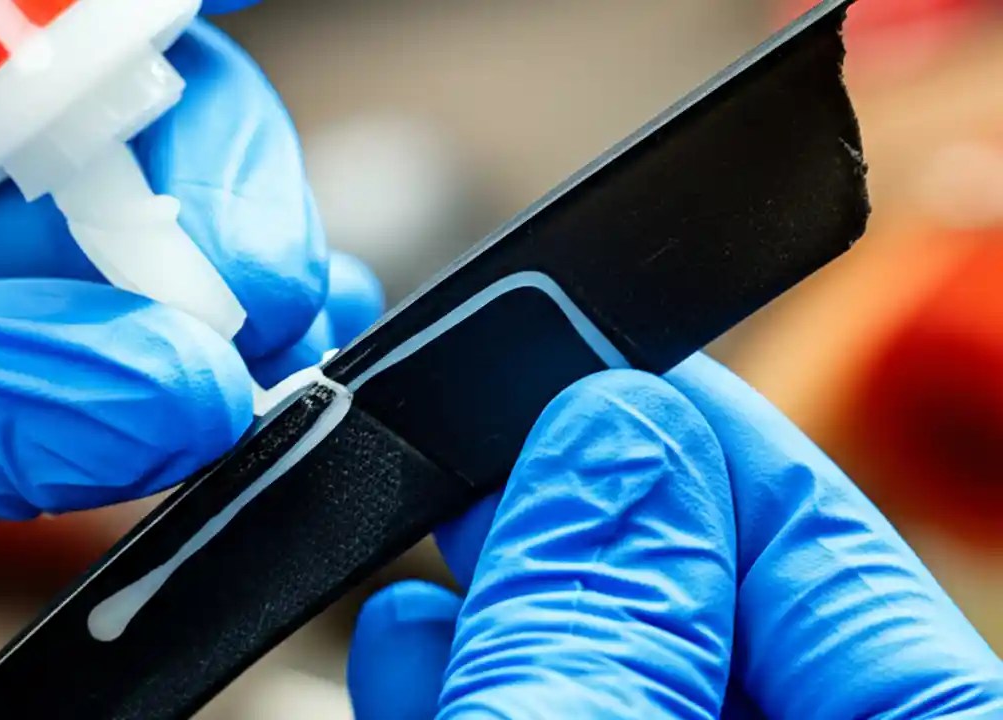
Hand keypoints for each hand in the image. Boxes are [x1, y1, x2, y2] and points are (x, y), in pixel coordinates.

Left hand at [0, 1, 381, 715]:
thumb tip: (187, 381)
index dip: (118, 5)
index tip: (239, 3)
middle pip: (90, 97)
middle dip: (199, 172)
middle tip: (253, 286)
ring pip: (126, 231)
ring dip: (226, 277)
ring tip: (283, 341)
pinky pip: (110, 352)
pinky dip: (200, 374)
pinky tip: (254, 388)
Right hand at [348, 356, 1002, 718]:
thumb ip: (610, 631)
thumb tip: (610, 437)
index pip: (835, 565)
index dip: (711, 445)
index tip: (599, 366)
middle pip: (718, 610)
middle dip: (589, 511)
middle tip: (494, 432)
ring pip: (625, 675)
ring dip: (513, 596)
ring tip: (431, 524)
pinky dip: (482, 685)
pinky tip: (412, 643)